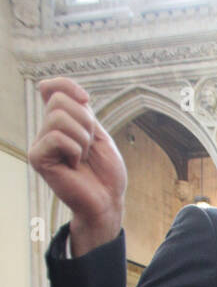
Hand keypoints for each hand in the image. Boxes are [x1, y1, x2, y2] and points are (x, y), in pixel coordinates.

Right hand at [28, 78, 125, 253]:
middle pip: (59, 100)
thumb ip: (80, 110)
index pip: (51, 88)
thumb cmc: (106, 172)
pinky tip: (75, 165)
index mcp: (61, 122)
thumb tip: (62, 91)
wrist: (108, 201)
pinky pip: (56, 138)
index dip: (67, 86)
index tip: (86, 101)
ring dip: (82, 138)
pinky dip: (75, 150)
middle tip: (89, 146)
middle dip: (85, 121)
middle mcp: (47, 130)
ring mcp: (40, 144)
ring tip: (83, 157)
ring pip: (57, 117)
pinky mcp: (38, 158)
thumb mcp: (98, 133)